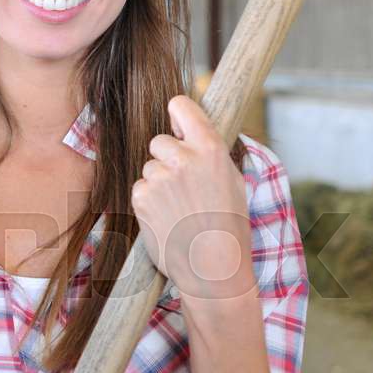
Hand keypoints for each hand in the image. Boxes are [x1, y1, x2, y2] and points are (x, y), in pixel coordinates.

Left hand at [130, 95, 255, 302]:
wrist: (213, 267)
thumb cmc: (228, 226)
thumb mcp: (232, 180)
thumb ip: (209, 153)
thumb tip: (189, 133)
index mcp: (210, 147)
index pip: (180, 105)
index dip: (177, 115)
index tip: (177, 124)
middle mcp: (183, 157)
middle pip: (158, 141)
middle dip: (167, 158)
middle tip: (184, 187)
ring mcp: (159, 177)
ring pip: (149, 168)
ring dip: (158, 183)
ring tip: (179, 208)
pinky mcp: (141, 197)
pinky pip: (140, 188)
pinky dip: (148, 202)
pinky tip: (167, 218)